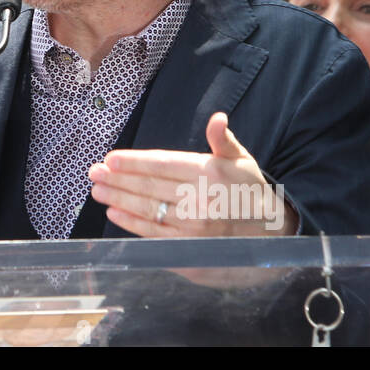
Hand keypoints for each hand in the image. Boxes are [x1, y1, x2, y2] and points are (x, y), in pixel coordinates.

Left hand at [88, 112, 293, 237]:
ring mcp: (194, 229)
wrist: (275, 239)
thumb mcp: (243, 162)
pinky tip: (115, 213)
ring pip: (147, 210)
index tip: (111, 159)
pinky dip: (131, 224)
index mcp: (210, 174)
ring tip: (98, 190)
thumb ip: (223, 141)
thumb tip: (217, 118)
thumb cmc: (251, 193)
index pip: (163, 164)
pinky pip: (154, 235)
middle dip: (118, 179)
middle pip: (149, 187)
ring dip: (118, 199)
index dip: (134, 162)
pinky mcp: (190, 251)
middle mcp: (200, 201)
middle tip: (94, 172)